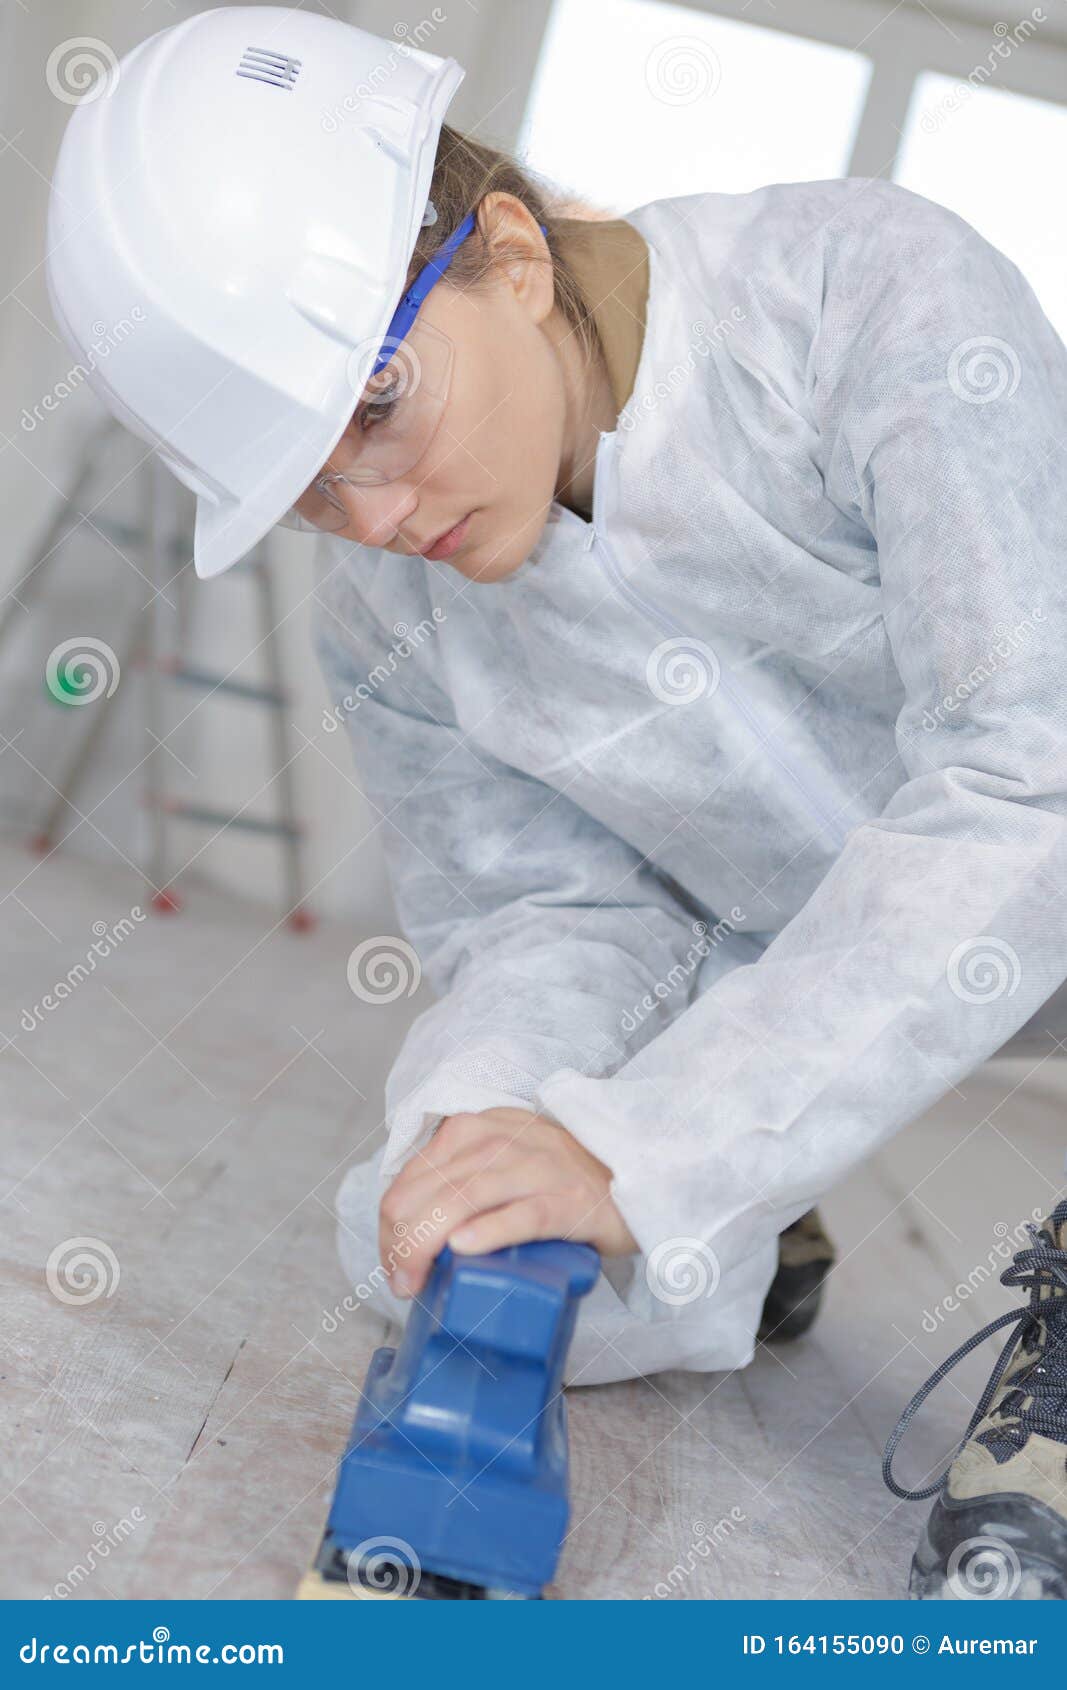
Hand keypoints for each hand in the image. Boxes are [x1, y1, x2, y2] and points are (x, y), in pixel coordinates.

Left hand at [378, 1106, 636, 1297]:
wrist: (633, 1177)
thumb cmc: (557, 1178)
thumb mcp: (499, 1159)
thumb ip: (458, 1177)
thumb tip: (406, 1228)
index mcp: (474, 1130)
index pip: (409, 1179)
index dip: (389, 1227)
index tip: (393, 1264)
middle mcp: (500, 1141)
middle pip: (428, 1193)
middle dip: (401, 1243)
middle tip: (402, 1283)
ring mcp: (536, 1169)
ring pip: (463, 1201)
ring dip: (427, 1244)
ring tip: (416, 1281)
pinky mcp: (567, 1201)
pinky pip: (522, 1215)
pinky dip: (489, 1232)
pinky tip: (464, 1248)